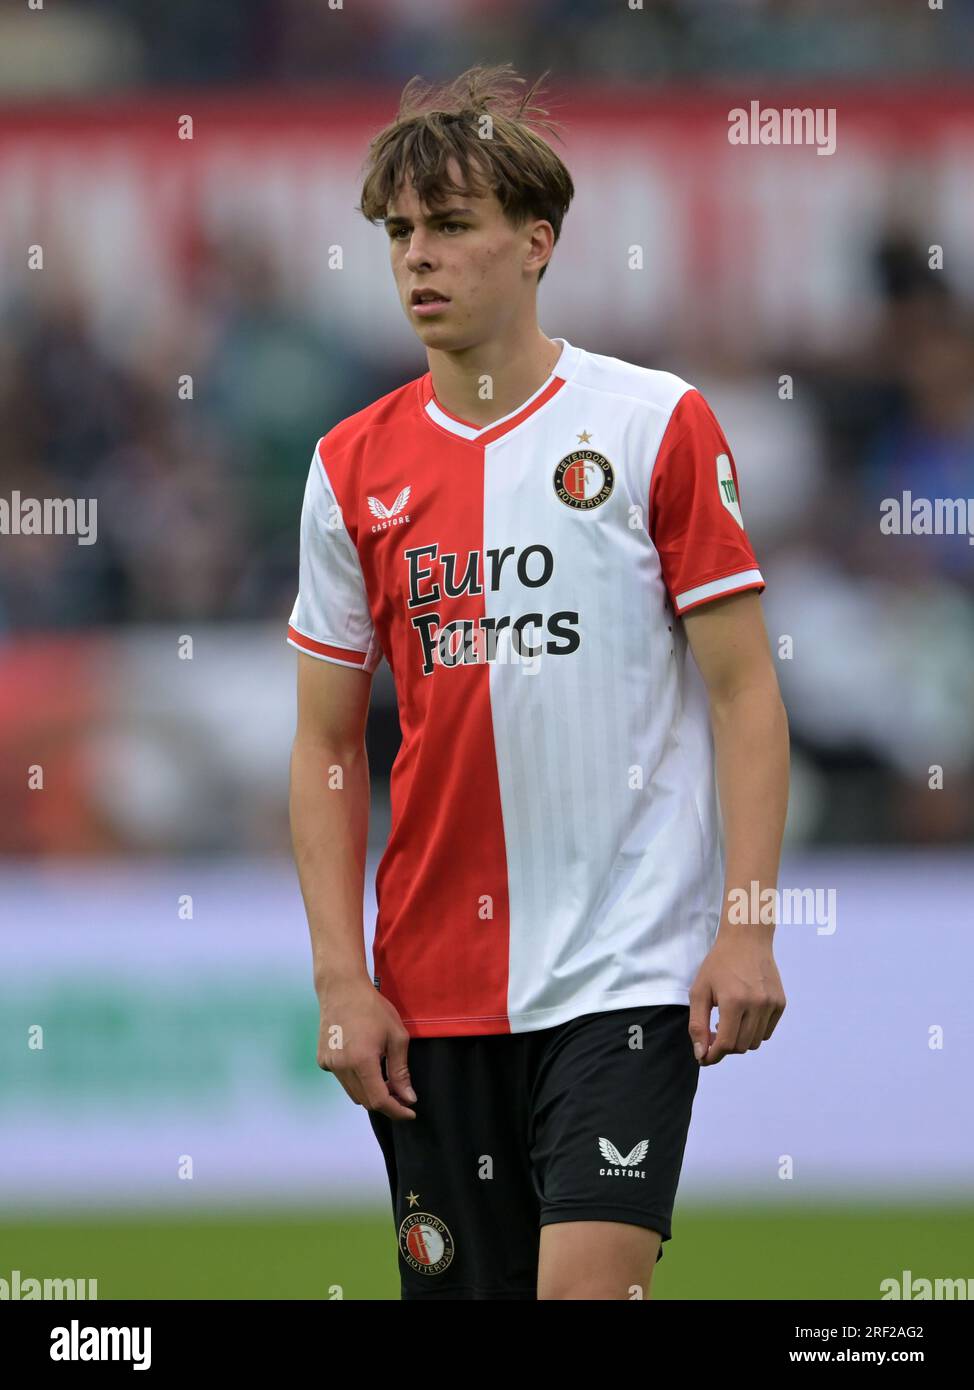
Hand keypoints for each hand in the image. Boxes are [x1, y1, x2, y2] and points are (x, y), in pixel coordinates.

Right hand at [316, 977, 416, 1118]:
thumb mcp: (396, 1036)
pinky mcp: (322, 1060)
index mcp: (362, 1061)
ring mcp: (329, 1064)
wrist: (342, 989)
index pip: (379, 1100)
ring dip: (371, 1091)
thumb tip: (408, 1098)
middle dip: (386, 1102)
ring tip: (385, 1077)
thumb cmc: (373, 1008)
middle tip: (402, 1094)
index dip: (396, 1111)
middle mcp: (341, 1067)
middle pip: (366, 1100)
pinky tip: (363, 1060)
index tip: (410, 1113)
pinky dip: (356, 1079)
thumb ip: (401, 1071)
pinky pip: (342, 1080)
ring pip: (353, 1093)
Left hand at [689, 930, 785, 1065]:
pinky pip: (767, 1031)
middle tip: (713, 1034)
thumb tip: (701, 1054)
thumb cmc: (719, 964)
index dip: (713, 1055)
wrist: (746, 939)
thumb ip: (697, 1025)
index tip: (704, 1057)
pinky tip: (744, 1016)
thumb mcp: (699, 991)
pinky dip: (754, 1031)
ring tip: (728, 1022)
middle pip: (741, 1046)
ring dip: (740, 1040)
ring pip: (756, 1042)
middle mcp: (757, 1005)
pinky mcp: (781, 1003)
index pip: (727, 1044)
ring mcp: (772, 1004)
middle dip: (725, 1047)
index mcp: (734, 1001)